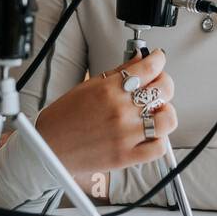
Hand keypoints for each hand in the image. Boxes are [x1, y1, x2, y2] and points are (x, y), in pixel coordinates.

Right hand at [32, 48, 176, 176]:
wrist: (49, 147)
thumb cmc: (63, 118)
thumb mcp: (88, 86)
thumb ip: (118, 73)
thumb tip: (139, 60)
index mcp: (109, 90)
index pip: (149, 67)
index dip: (158, 59)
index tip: (158, 59)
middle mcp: (120, 110)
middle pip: (164, 89)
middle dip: (164, 83)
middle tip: (156, 85)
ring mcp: (126, 134)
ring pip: (167, 119)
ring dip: (165, 112)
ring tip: (155, 112)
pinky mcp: (126, 156)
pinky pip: (158, 148)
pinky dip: (159, 140)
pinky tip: (150, 134)